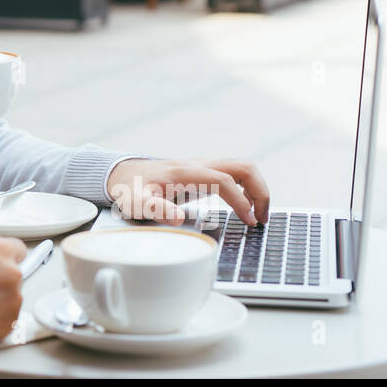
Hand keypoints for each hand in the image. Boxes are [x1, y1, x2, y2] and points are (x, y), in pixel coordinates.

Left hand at [107, 158, 269, 226]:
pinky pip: (235, 175)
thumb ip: (154, 209)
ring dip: (257, 190)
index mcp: (185, 172)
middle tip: (262, 219)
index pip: (224, 181)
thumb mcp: (135, 203)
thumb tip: (176, 217)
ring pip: (242, 169)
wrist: (124, 174)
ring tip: (259, 216)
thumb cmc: (131, 190)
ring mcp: (203, 167)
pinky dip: (248, 190)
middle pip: (243, 167)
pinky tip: (246, 209)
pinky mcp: (205, 173)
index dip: (241, 201)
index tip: (250, 222)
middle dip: (260, 191)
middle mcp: (198, 165)